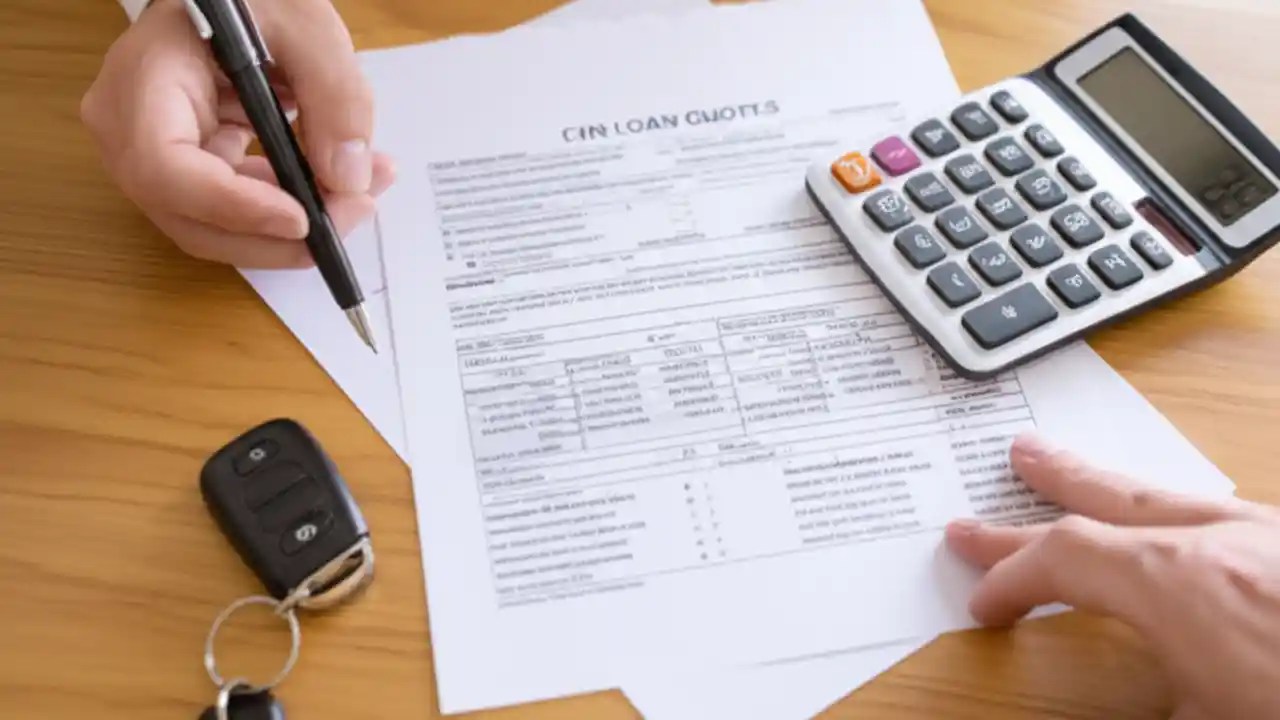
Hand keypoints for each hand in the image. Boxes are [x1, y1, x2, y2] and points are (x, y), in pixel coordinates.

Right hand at [81, 0, 394, 267]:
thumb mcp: (305, 24)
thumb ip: (335, 96)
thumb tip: (347, 179)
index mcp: (142, 78)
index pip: (166, 170)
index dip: (235, 208)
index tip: (302, 219)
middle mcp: (130, 125)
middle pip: (191, 216)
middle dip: (276, 234)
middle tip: (352, 214)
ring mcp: (153, 149)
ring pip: (215, 224)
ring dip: (290, 225)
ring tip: (359, 195)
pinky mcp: (186, 161)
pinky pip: (231, 205)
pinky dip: (285, 204)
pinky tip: (335, 184)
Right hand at [946, 434, 1279, 719]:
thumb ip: (1141, 706)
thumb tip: (1105, 705)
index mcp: (1180, 585)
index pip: (1066, 558)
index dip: (1014, 576)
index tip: (985, 603)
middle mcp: (1225, 543)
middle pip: (1117, 503)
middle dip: (1058, 483)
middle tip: (1018, 458)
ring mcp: (1272, 535)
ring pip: (1175, 495)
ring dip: (1116, 484)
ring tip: (1077, 465)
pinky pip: (1218, 508)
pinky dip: (1176, 507)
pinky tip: (1176, 515)